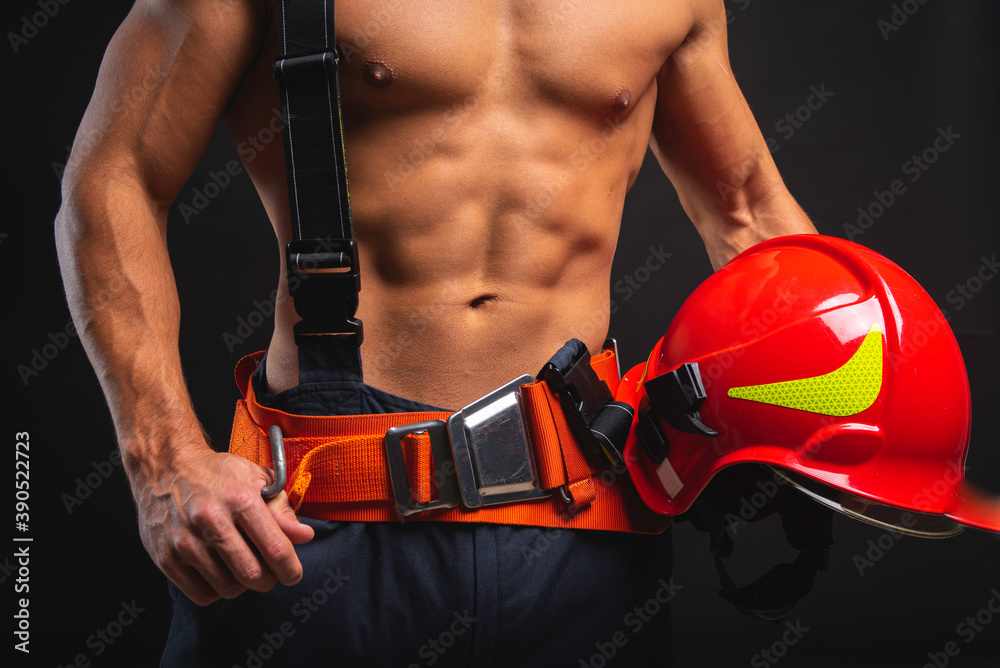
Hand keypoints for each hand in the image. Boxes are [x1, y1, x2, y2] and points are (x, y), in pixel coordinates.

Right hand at [131, 444, 314, 605]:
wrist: (165, 468)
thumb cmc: (217, 474)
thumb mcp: (255, 480)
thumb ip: (282, 510)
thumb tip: (304, 536)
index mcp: (240, 499)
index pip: (276, 548)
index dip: (290, 569)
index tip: (292, 574)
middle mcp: (211, 521)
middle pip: (253, 575)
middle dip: (268, 580)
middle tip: (267, 573)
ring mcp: (186, 541)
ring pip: (228, 588)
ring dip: (241, 585)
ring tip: (239, 567)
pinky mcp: (166, 558)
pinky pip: (202, 595)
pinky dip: (216, 591)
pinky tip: (218, 572)